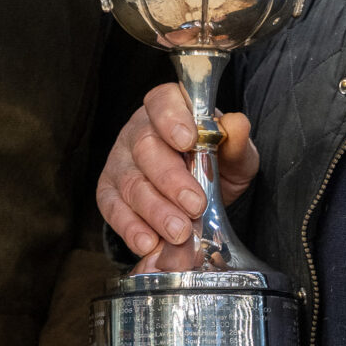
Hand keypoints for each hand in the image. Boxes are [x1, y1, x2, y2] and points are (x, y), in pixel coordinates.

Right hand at [98, 81, 258, 256]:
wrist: (199, 199)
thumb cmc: (215, 165)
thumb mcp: (235, 154)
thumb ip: (236, 142)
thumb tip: (236, 125)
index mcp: (169, 109)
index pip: (163, 102)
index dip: (172, 119)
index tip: (188, 142)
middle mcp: (138, 131)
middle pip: (145, 148)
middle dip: (170, 179)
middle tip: (195, 204)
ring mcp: (120, 162)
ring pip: (131, 182)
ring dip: (155, 210)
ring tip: (179, 232)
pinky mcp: (109, 192)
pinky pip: (113, 209)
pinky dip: (130, 228)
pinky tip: (149, 242)